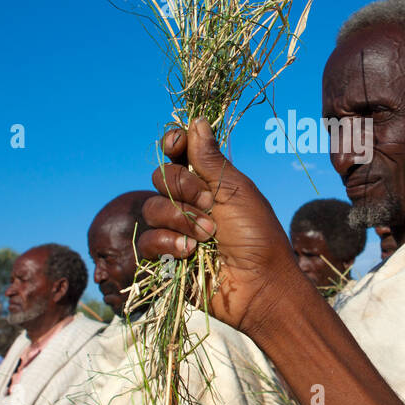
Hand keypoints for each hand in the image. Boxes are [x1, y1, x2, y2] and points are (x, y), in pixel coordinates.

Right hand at [138, 118, 313, 337]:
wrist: (258, 284)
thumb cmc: (257, 236)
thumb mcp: (235, 191)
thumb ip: (210, 159)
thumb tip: (196, 120)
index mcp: (209, 182)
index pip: (179, 153)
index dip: (173, 145)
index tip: (175, 145)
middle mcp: (190, 202)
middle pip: (161, 177)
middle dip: (183, 189)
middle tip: (210, 204)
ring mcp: (176, 229)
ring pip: (151, 208)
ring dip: (180, 220)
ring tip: (207, 236)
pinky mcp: (165, 257)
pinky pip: (146, 239)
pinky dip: (167, 243)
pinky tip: (189, 253)